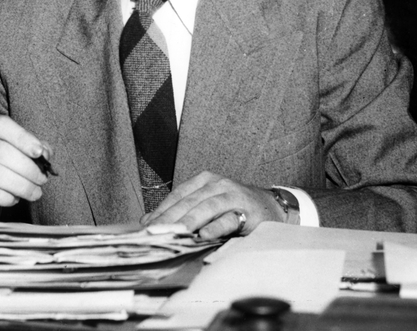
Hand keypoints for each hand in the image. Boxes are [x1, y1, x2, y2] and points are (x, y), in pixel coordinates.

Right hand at [0, 114, 53, 220]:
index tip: (39, 152)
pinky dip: (7, 197)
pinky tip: (15, 199)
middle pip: (0, 151)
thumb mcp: (16, 150)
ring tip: (35, 192)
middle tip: (42, 179)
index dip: (22, 137)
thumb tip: (45, 154)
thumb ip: (33, 148)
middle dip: (27, 168)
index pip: (0, 125)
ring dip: (21, 185)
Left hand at [142, 171, 284, 239]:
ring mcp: (233, 196)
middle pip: (189, 201)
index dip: (161, 210)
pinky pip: (228, 220)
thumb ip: (182, 210)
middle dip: (169, 218)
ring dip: (189, 221)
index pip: (178, 195)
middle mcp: (217, 184)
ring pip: (206, 207)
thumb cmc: (234, 207)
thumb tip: (148, 221)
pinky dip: (215, 227)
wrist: (271, 207)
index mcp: (204, 180)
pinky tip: (203, 236)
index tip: (145, 227)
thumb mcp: (207, 205)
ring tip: (174, 233)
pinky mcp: (247, 211)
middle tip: (154, 233)